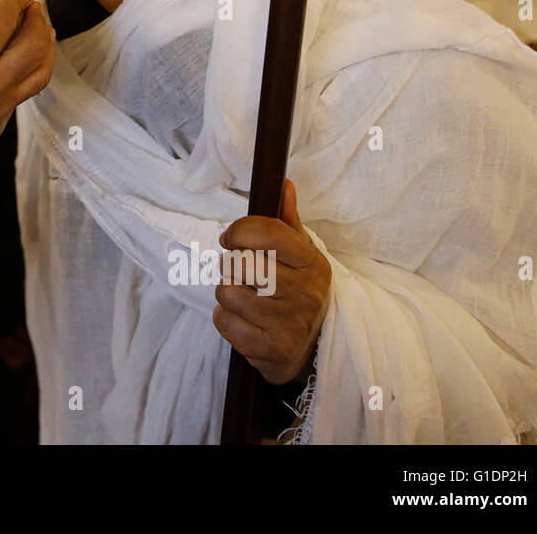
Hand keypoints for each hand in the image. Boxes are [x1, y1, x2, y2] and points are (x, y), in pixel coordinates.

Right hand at [0, 0, 55, 167]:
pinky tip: (17, 65)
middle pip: (34, 46)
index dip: (16, 1)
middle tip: (34, 8)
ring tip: (44, 34)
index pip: (5, 21)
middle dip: (37, 21)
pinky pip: (19, 96)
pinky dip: (23, 75)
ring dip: (45, 50)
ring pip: (40, 75)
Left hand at [213, 180, 330, 384]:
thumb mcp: (301, 255)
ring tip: (246, 298)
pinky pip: (223, 321)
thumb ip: (288, 221)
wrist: (313, 349)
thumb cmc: (298, 291)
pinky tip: (246, 321)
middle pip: (239, 263)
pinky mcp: (269, 349)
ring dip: (228, 292)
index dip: (238, 231)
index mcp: (313, 264)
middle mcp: (305, 294)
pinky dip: (226, 319)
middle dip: (231, 265)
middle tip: (243, 274)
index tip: (230, 239)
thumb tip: (285, 185)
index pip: (266, 232)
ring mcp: (288, 324)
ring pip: (226, 291)